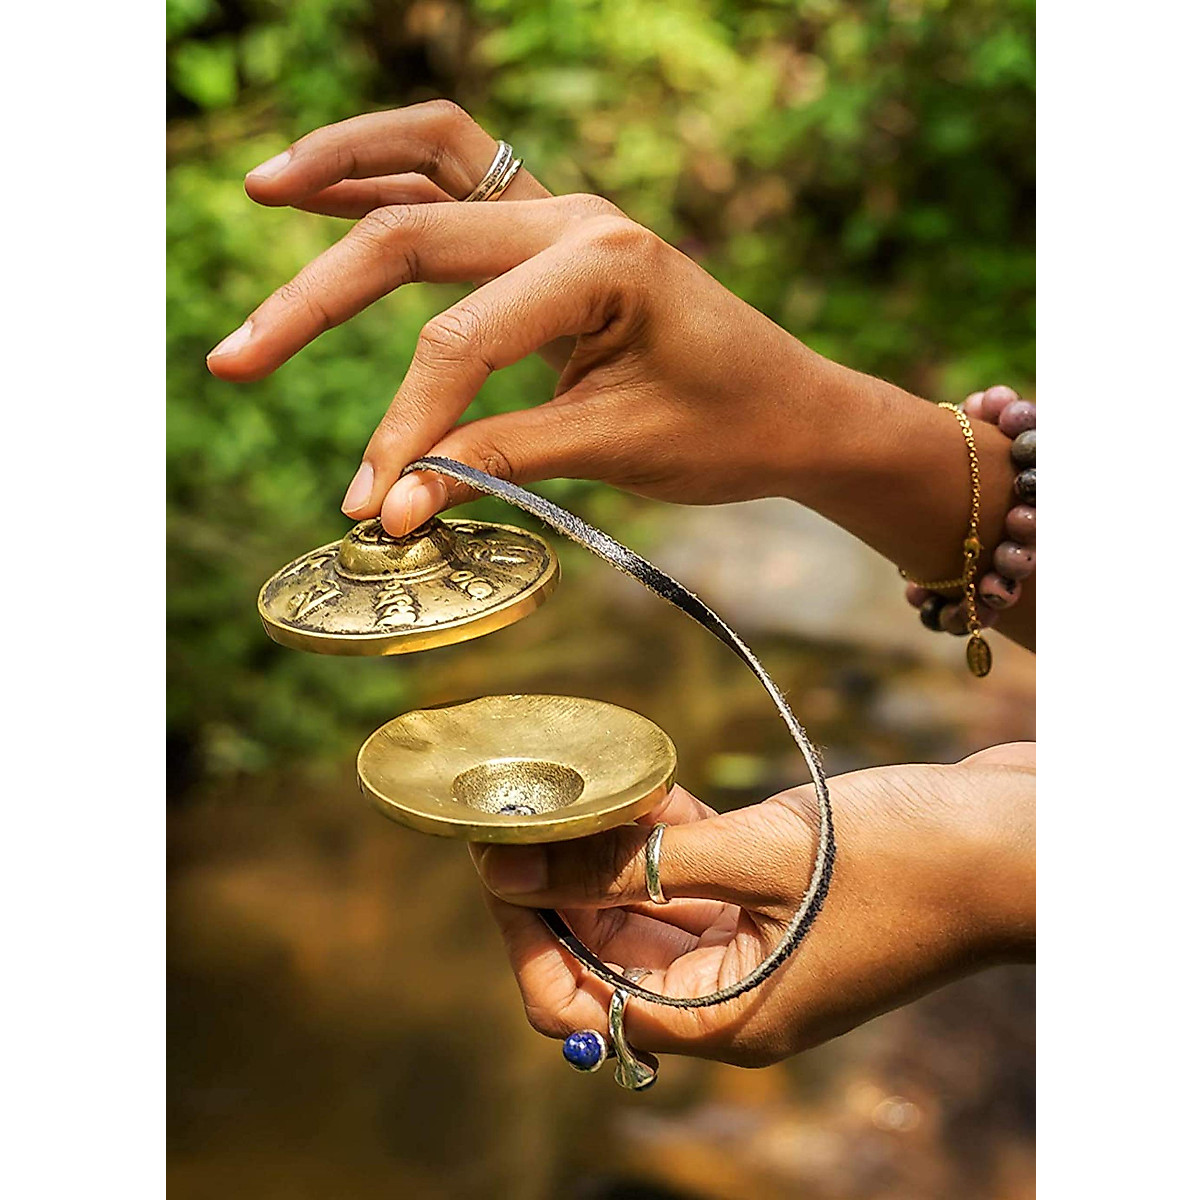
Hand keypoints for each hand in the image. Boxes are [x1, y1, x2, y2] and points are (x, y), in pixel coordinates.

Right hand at [204, 101, 879, 533]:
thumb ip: (498, 464)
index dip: (406, 428)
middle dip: (316, 301)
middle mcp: (575, 216)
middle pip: (413, 236)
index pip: (461, 341)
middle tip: (232, 359)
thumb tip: (395, 510)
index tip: (374, 503)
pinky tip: (330, 192)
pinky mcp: (556, 237)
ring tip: (263, 190)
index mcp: (602, 259)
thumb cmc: (731, 427)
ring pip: (431, 162)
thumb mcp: (616, 449)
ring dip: (343, 167)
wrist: (799, 409)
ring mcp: (564, 214)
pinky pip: (459, 184)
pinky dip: (389, 178)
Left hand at [469, 744, 1033, 1067]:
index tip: (498, 858)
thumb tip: (515, 865)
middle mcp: (731, 988)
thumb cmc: (913, 862)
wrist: (1023, 840)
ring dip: (608, 848)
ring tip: (569, 784)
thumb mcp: (760, 856)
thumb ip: (635, 864)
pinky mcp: (778, 892)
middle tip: (519, 804)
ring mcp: (756, 940)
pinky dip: (664, 832)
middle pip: (604, 947)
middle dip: (557, 880)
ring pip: (646, 904)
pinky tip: (637, 783)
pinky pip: (697, 872)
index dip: (524, 933)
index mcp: (725, 1013)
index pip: (579, 999)